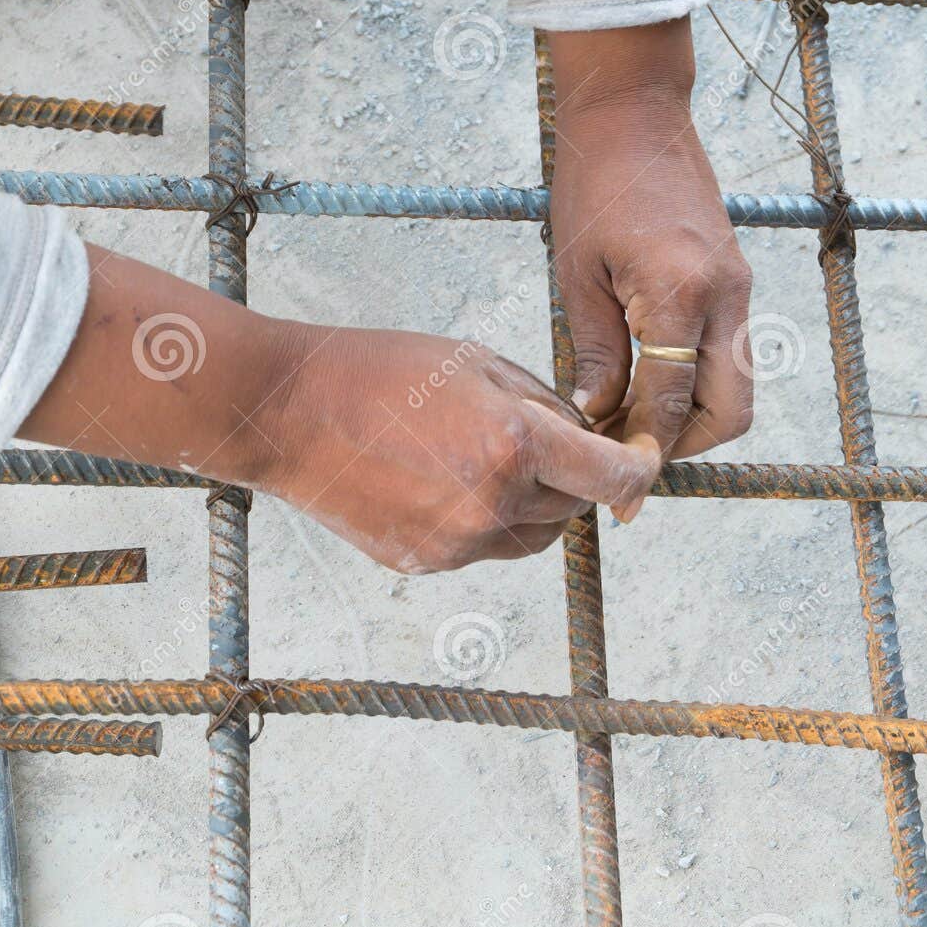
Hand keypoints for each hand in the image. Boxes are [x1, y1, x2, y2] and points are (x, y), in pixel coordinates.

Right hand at [22, 247, 659, 574]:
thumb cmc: (381, 369)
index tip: (642, 460)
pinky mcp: (427, 563)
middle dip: (575, 478)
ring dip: (534, 505)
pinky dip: (486, 522)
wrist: (284, 414)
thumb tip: (592, 441)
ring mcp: (458, 542)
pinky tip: (445, 480)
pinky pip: (485, 548)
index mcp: (514, 444)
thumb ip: (546, 405)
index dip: (638, 469)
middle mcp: (494, 504)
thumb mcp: (478, 363)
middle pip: (574, 507)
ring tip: (485, 456)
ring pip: (534, 536)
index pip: (613, 476)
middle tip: (548, 442)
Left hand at [547, 19, 752, 503]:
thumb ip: (597, 354)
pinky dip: (697, 384)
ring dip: (694, 419)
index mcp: (679, 294)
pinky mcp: (737, 281)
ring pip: (738, 388)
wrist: (635, 109)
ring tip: (633, 424)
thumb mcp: (578, 274)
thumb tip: (598, 419)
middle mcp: (725, 298)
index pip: (672, 403)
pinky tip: (649, 386)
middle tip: (631, 459)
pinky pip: (728, 355)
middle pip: (731, 411)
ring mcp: (739, 289)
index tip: (622, 495)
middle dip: (685, 446)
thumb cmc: (593, 180)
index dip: (645, 454)